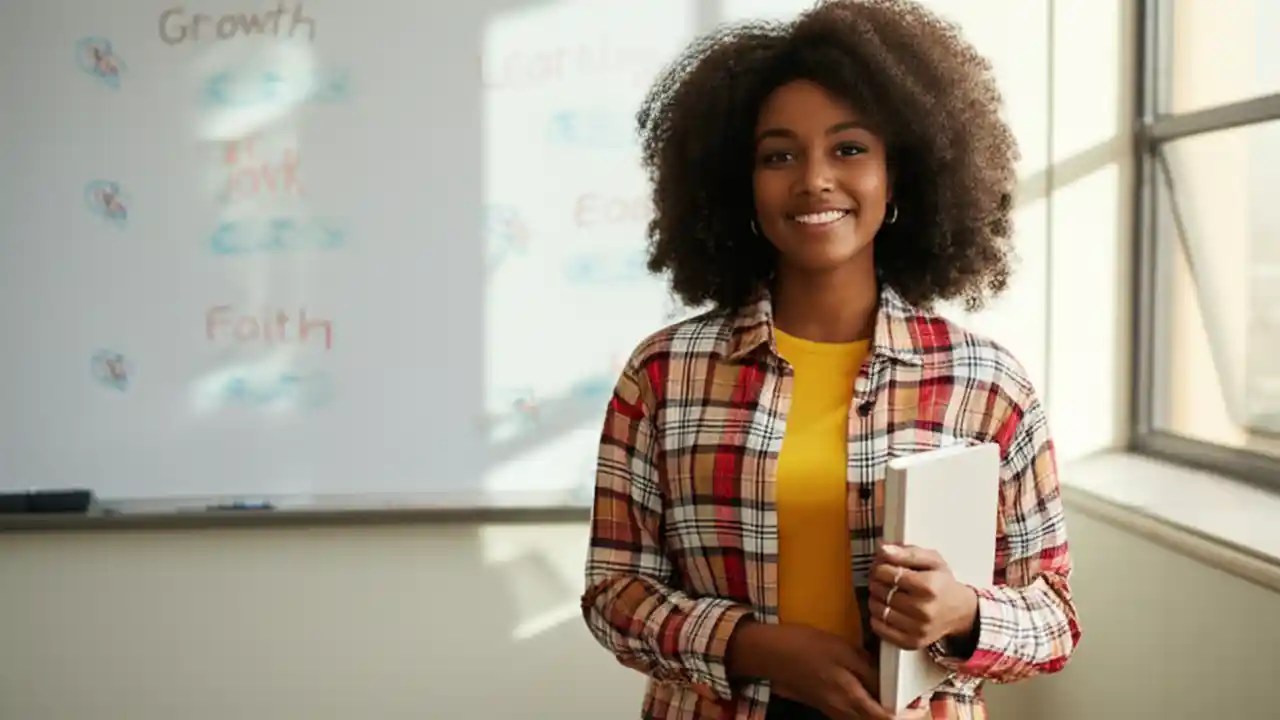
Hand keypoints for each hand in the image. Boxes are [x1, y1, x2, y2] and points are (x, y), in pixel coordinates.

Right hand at [729, 622, 901, 719]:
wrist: (770, 653)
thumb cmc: (805, 646)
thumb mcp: (842, 649)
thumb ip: (868, 669)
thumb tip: (889, 683)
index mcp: (849, 697)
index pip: (886, 719)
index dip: (908, 715)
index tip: (920, 704)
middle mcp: (842, 711)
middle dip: (898, 716)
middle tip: (913, 702)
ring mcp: (832, 711)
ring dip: (882, 713)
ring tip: (895, 697)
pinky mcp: (826, 705)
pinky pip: (854, 715)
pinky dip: (868, 709)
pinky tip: (871, 692)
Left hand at [869, 544, 978, 651]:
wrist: (960, 612)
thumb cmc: (943, 583)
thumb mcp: (932, 561)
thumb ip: (908, 553)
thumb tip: (883, 549)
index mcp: (928, 586)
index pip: (887, 573)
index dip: (879, 567)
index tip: (881, 566)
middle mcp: (923, 609)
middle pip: (881, 591)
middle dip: (876, 581)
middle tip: (881, 579)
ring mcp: (917, 629)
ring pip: (878, 610)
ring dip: (875, 598)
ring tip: (884, 593)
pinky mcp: (911, 642)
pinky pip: (880, 628)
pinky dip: (877, 617)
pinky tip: (886, 609)